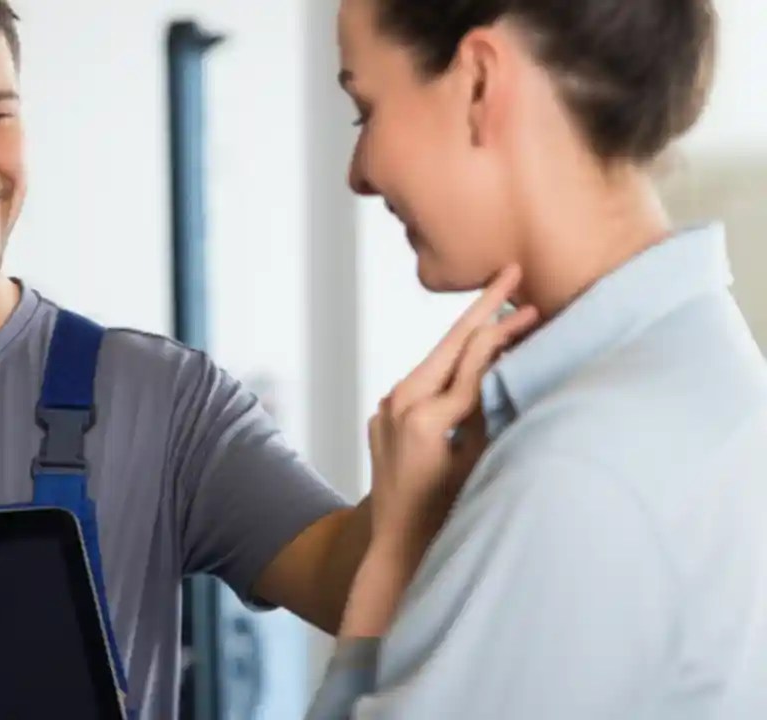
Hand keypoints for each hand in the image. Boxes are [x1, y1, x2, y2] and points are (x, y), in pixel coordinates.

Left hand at [369, 263, 536, 542]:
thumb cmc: (449, 512)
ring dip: (467, 338)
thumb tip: (507, 360)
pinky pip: (421, 383)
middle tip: (509, 271)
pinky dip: (448, 369)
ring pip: (435, 361)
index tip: (534, 306)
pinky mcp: (381, 415)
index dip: (506, 329)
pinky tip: (472, 358)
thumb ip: (490, 407)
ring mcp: (385, 408)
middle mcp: (398, 403)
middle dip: (482, 309)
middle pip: (448, 343)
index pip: (474, 358)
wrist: (396, 546)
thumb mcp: (480, 459)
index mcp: (426, 416)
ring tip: (501, 310)